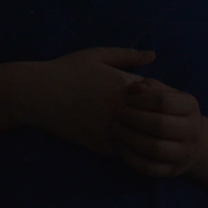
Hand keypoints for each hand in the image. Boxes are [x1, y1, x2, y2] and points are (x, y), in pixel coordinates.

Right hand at [14, 47, 160, 160]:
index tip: (168, 101)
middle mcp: (122, 109)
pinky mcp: (100, 145)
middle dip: (162, 119)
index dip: (166, 98)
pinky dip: (132, 149)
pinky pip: (126, 152)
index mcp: (124, 85)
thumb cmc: (68, 69)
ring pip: (143, 138)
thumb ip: (127, 55)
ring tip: (155, 136)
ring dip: (149, 136)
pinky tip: (134, 145)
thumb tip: (153, 56)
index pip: (161, 95)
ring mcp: (111, 129)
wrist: (38, 94)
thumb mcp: (98, 55)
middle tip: (168, 121)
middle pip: (156, 118)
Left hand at [111, 73, 206, 178]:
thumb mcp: (166, 93)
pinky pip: (148, 167)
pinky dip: (130, 157)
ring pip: (154, 148)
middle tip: (116, 114)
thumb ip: (150, 86)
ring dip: (129, 138)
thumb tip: (135, 89)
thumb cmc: (170, 111)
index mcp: (190, 106)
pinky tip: (119, 145)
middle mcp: (192, 130)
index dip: (141, 100)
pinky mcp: (171, 170)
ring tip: (115, 129)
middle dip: (132, 118)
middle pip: (159, 125)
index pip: (164, 101)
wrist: (190, 140)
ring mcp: (184, 153)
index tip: (126, 100)